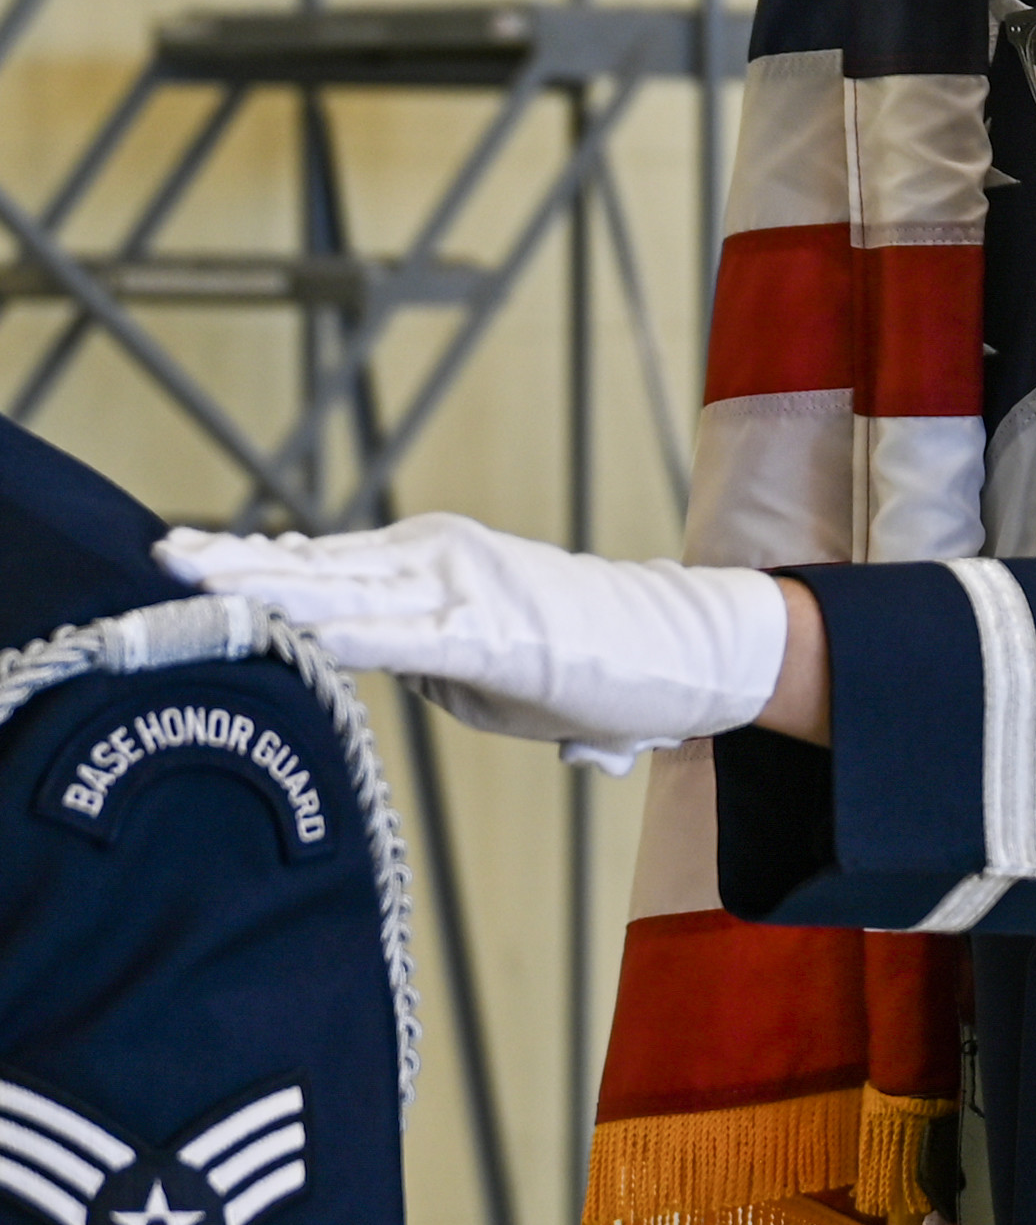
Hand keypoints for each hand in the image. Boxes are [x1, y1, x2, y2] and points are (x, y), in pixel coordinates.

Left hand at [155, 514, 787, 770]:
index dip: (255, 563)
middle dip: (236, 564)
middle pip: (316, 565)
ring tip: (198, 582)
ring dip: (266, 588)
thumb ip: (427, 657)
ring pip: (343, 590)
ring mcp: (462, 593)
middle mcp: (439, 560)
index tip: (187, 560)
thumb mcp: (485, 660)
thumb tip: (385, 666)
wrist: (683, 648)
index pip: (325, 562)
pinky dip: (336, 633)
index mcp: (432, 563)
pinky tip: (285, 631)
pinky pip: (397, 637)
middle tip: (163, 559)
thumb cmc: (590, 662)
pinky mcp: (490, 635)